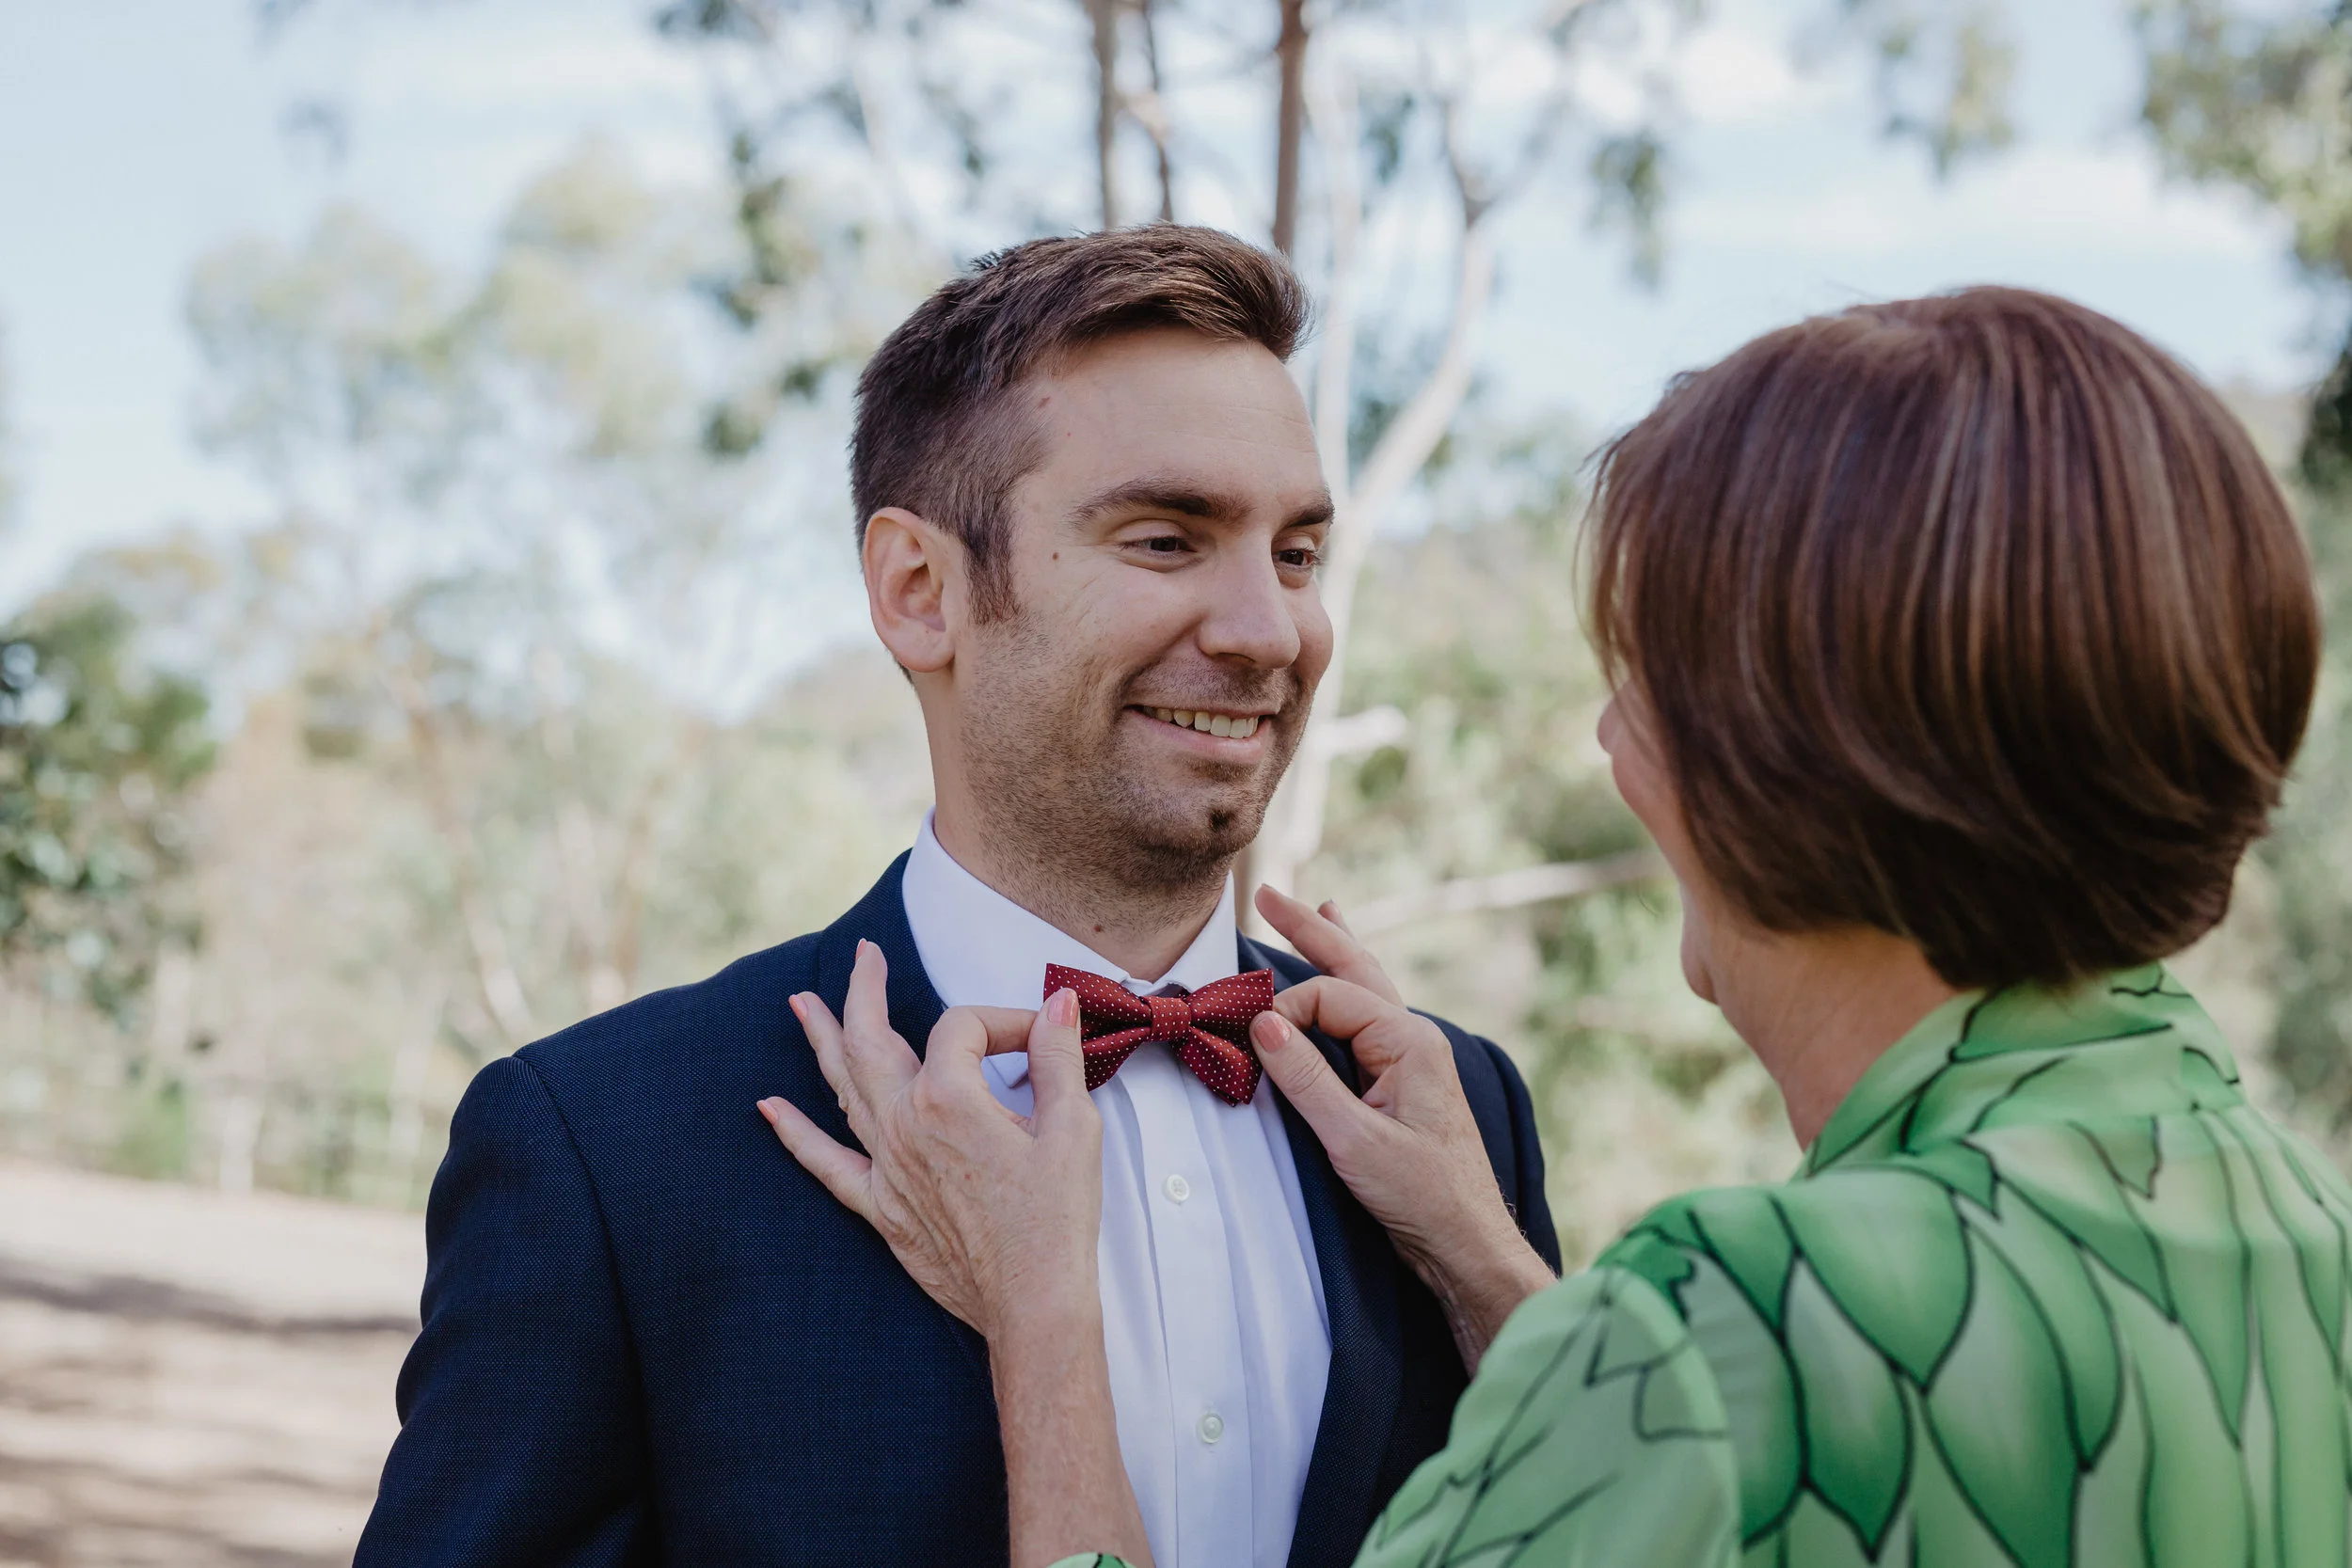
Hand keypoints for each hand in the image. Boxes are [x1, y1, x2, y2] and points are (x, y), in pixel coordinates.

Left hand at [759, 939, 1102, 1339]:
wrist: (1033, 1304)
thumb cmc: (1057, 1220)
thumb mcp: (1073, 1127)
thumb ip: (1058, 1057)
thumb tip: (1059, 1003)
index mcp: (949, 1097)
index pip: (964, 1027)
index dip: (1006, 1019)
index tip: (1043, 1038)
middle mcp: (904, 1124)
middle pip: (873, 1038)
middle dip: (865, 990)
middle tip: (864, 955)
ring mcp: (886, 1167)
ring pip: (842, 1088)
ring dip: (822, 1040)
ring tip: (800, 1004)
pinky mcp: (882, 1207)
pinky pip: (826, 1164)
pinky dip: (795, 1134)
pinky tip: (769, 1110)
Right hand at [1250, 890, 1555, 1367]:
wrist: (1466, 1243)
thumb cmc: (1423, 1197)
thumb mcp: (1354, 1141)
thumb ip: (1306, 1080)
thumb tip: (1260, 1022)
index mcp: (1408, 1042)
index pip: (1329, 999)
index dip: (1283, 1013)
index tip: (1247, 1042)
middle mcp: (1413, 1038)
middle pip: (1355, 968)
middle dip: (1312, 930)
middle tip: (1270, 894)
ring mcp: (1411, 1058)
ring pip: (1364, 987)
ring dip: (1333, 950)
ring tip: (1315, 910)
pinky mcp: (1402, 1082)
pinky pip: (1368, 1019)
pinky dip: (1347, 989)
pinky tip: (1342, 977)